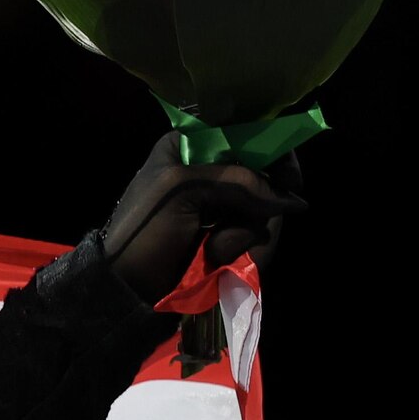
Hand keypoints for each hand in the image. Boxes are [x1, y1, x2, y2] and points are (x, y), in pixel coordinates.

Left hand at [101, 133, 306, 301]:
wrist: (129, 287)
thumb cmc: (143, 230)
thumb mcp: (182, 190)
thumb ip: (235, 181)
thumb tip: (289, 198)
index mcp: (188, 146)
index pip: (244, 132)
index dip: (272, 150)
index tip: (288, 177)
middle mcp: (209, 171)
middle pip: (265, 176)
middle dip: (256, 207)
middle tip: (241, 225)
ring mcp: (222, 206)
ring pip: (266, 211)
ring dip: (243, 236)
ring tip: (212, 251)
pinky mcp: (228, 237)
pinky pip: (259, 239)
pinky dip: (244, 253)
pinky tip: (218, 261)